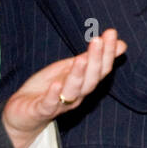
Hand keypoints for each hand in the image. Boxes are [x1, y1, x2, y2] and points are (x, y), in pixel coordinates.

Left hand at [1, 29, 126, 147]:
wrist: (24, 114)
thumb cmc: (50, 89)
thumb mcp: (71, 68)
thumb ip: (92, 58)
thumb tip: (122, 44)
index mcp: (84, 83)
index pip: (101, 68)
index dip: (107, 52)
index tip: (111, 33)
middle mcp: (77, 95)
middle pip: (91, 79)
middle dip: (95, 60)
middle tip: (98, 40)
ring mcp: (60, 104)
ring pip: (74, 91)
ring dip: (78, 75)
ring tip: (81, 59)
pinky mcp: (42, 110)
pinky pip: (50, 104)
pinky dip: (54, 95)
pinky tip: (55, 84)